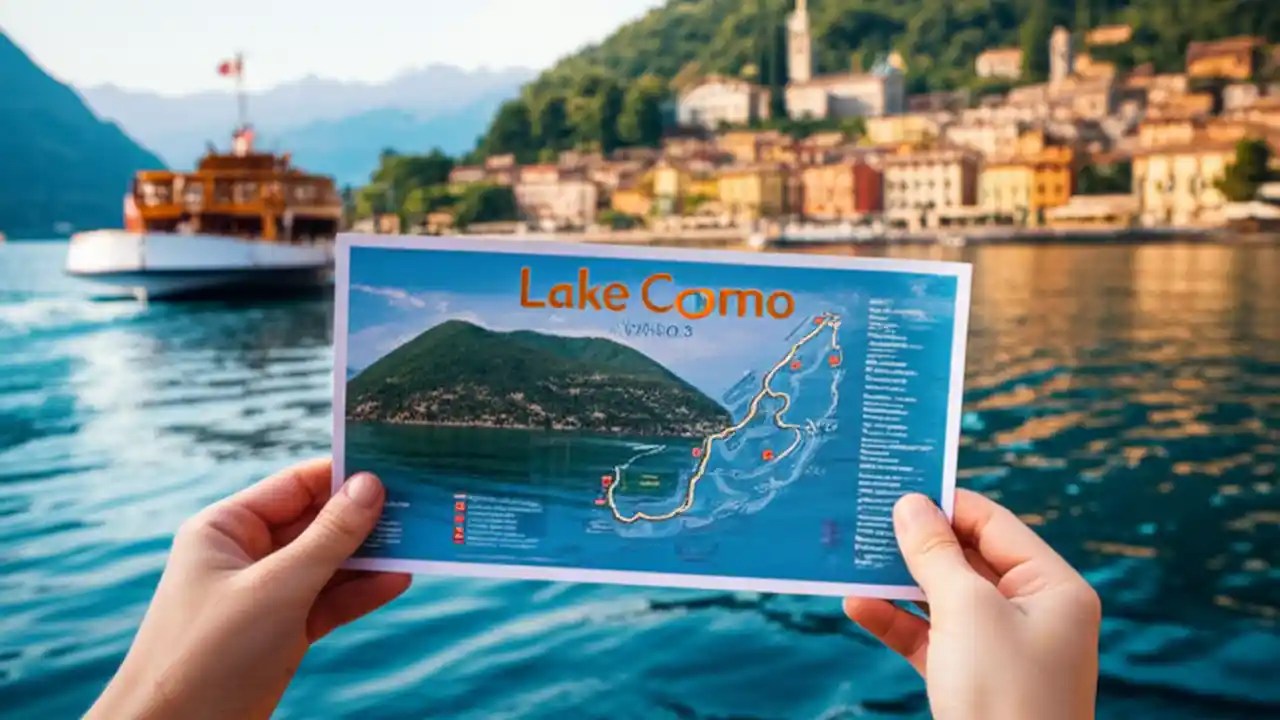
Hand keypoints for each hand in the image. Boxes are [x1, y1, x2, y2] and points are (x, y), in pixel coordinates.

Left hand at [89, 459, 410, 719]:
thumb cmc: (210, 654)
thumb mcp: (278, 587)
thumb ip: (330, 536)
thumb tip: (371, 487)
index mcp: (227, 528)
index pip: (295, 486)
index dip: (344, 475)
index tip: (395, 466)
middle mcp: (246, 554)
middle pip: (317, 523)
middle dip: (365, 518)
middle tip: (419, 506)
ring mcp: (266, 594)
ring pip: (329, 564)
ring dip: (371, 557)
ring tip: (420, 542)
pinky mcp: (282, 630)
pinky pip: (329, 601)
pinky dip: (361, 593)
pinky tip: (397, 581)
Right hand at [844, 490, 1099, 719]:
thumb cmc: (1004, 696)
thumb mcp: (966, 611)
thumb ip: (935, 553)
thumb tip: (910, 504)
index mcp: (1053, 587)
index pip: (993, 523)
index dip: (943, 503)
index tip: (892, 487)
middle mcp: (1033, 612)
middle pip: (965, 558)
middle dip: (913, 543)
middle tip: (863, 519)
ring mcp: (1002, 648)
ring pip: (941, 598)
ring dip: (896, 582)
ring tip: (850, 560)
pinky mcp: (971, 679)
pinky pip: (929, 637)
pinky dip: (895, 621)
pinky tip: (857, 606)